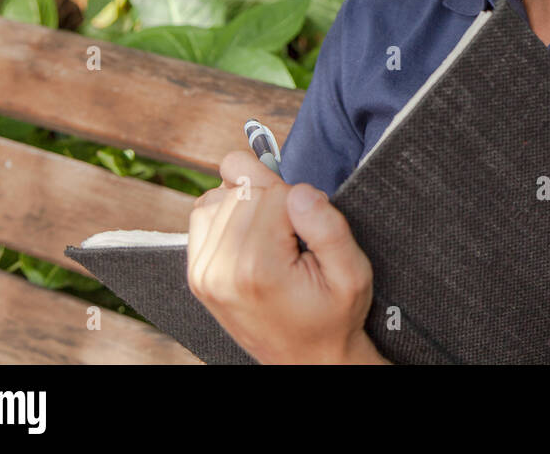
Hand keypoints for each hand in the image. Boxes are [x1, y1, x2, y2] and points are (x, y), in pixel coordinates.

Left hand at [187, 150, 388, 363]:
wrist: (308, 360)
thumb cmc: (332, 316)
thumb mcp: (353, 274)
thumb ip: (329, 228)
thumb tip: (299, 191)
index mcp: (258, 269)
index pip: (274, 193)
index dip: (302, 200)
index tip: (312, 228)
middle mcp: (221, 269)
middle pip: (245, 190)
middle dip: (274, 200)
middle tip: (295, 234)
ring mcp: (203, 272)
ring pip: (221, 196)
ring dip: (249, 202)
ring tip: (274, 232)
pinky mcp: (196, 272)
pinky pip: (204, 213)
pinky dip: (228, 211)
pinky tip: (251, 232)